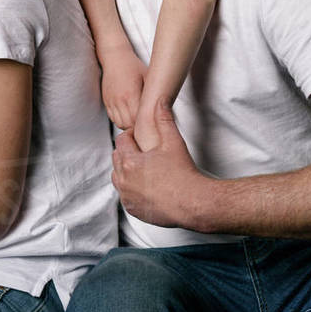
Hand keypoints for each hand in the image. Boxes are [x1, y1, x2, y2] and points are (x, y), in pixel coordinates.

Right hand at [100, 48, 146, 129]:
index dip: (145, 126)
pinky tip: (128, 115)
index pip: (138, 120)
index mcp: (132, 95)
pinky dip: (120, 120)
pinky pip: (113, 118)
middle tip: (146, 126)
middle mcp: (120, 100)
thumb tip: (163, 108)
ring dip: (128, 125)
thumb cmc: (134, 67)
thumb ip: (154, 94)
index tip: (151, 126)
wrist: (115, 58)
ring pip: (119, 123)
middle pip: (128, 125)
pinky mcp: (107, 101)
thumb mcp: (149, 78)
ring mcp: (112, 102)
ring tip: (137, 121)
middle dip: (137, 128)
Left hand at [111, 99, 205, 228]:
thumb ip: (163, 120)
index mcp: (130, 161)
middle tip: (144, 152)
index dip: (131, 136)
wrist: (193, 203)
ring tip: (144, 168)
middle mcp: (124, 180)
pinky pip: (125, 195)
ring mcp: (127, 197)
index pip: (121, 141)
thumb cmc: (183, 173)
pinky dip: (131, 189)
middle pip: (117, 159)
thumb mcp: (173, 142)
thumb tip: (159, 102)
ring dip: (126, 171)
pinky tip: (146, 185)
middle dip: (127, 153)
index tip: (141, 138)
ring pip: (118, 178)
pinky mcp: (133, 210)